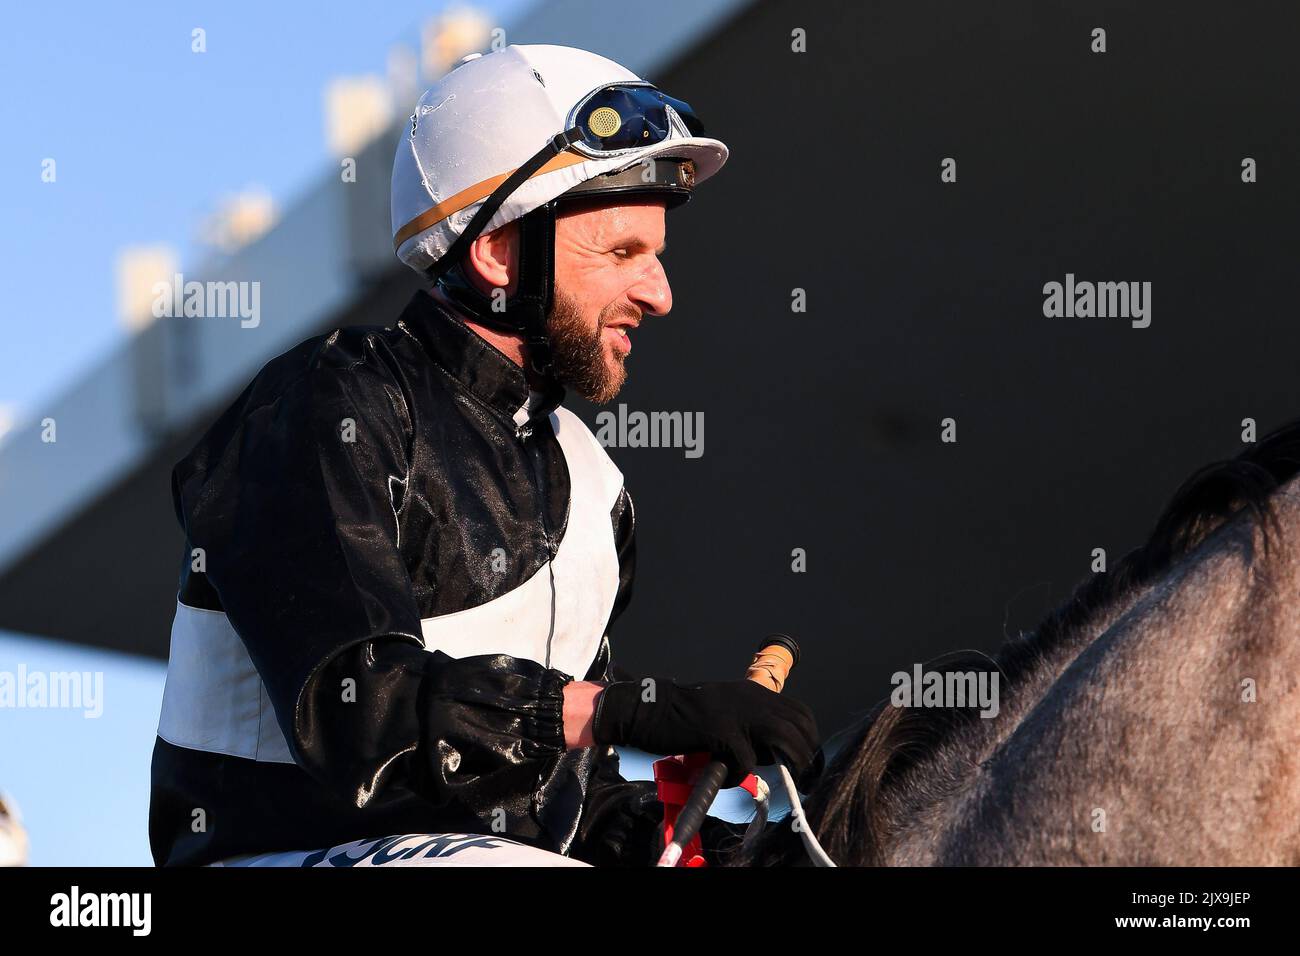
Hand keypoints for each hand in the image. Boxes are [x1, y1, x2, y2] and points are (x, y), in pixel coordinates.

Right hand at [593, 678, 819, 786]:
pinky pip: (745, 761)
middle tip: (805, 780)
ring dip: (788, 765)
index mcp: (753, 692)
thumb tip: (775, 754)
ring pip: (783, 740)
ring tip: (783, 782)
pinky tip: (727, 777)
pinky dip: (739, 775)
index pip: (800, 712)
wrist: (646, 710)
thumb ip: (750, 727)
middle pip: (798, 727)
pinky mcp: (720, 730)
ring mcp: (736, 713)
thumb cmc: (683, 718)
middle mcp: (750, 697)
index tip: (809, 762)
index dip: (810, 738)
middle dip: (807, 756)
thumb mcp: (724, 713)